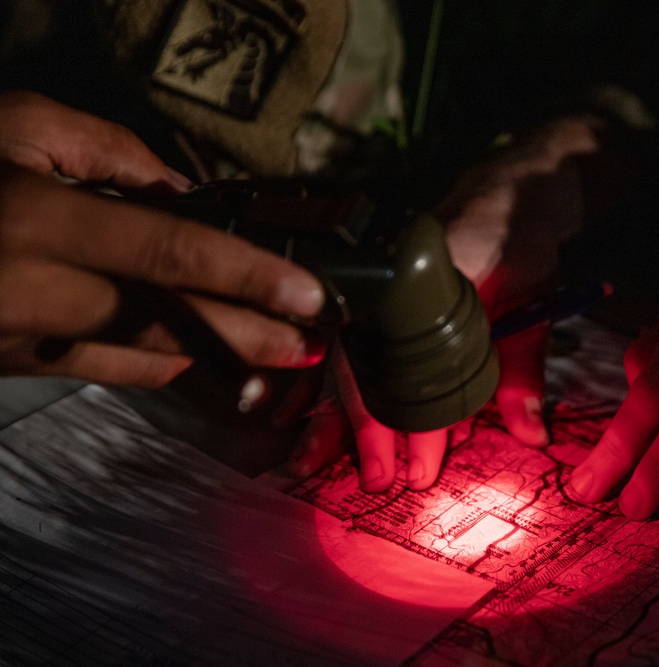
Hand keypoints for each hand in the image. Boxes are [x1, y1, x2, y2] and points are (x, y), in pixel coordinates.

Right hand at [0, 91, 325, 384]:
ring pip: (140, 355)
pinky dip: (156, 362)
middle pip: (168, 317)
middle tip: (311, 342)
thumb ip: (106, 152)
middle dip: (249, 335)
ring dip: (214, 359)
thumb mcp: (12, 124)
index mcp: (37, 218)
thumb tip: (180, 192)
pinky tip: (200, 360)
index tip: (308, 296)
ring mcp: (19, 337)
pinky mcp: (10, 363)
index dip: (246, 276)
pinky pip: (100, 368)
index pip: (168, 250)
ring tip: (276, 359)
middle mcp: (32, 287)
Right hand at [287, 115, 610, 488]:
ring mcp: (373, 276)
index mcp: (430, 274)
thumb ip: (525, 368)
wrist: (508, 184)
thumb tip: (528, 435)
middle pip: (358, 363)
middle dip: (359, 430)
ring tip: (311, 462)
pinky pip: (339, 338)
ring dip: (329, 410)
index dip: (405, 422)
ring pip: (338, 352)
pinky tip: (299, 412)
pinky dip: (324, 378)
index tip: (415, 468)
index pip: (400, 363)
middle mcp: (388, 274)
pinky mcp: (369, 283)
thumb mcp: (536, 301)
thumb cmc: (524, 240)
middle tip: (371, 482)